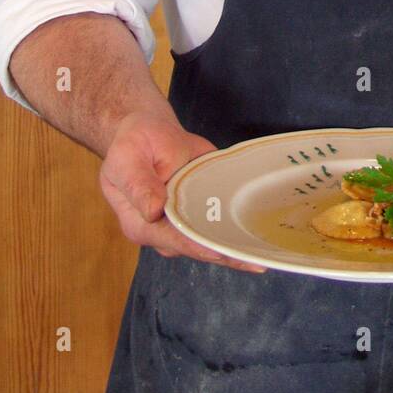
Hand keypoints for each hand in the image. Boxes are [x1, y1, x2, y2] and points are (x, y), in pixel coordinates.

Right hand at [99, 111, 266, 271]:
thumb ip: (138, 184)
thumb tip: (152, 211)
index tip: (220, 251)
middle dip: (226, 255)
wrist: (148, 131)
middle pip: (198, 247)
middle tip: (255, 262)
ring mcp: (185, 223)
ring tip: (265, 256)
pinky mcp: (202, 211)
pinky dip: (241, 231)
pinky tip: (263, 240)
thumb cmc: (134, 145)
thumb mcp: (128, 159)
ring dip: (237, 249)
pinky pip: (221, 224)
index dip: (197, 246)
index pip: (173, 240)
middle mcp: (165, 231)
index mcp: (141, 224)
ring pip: (213, 241)